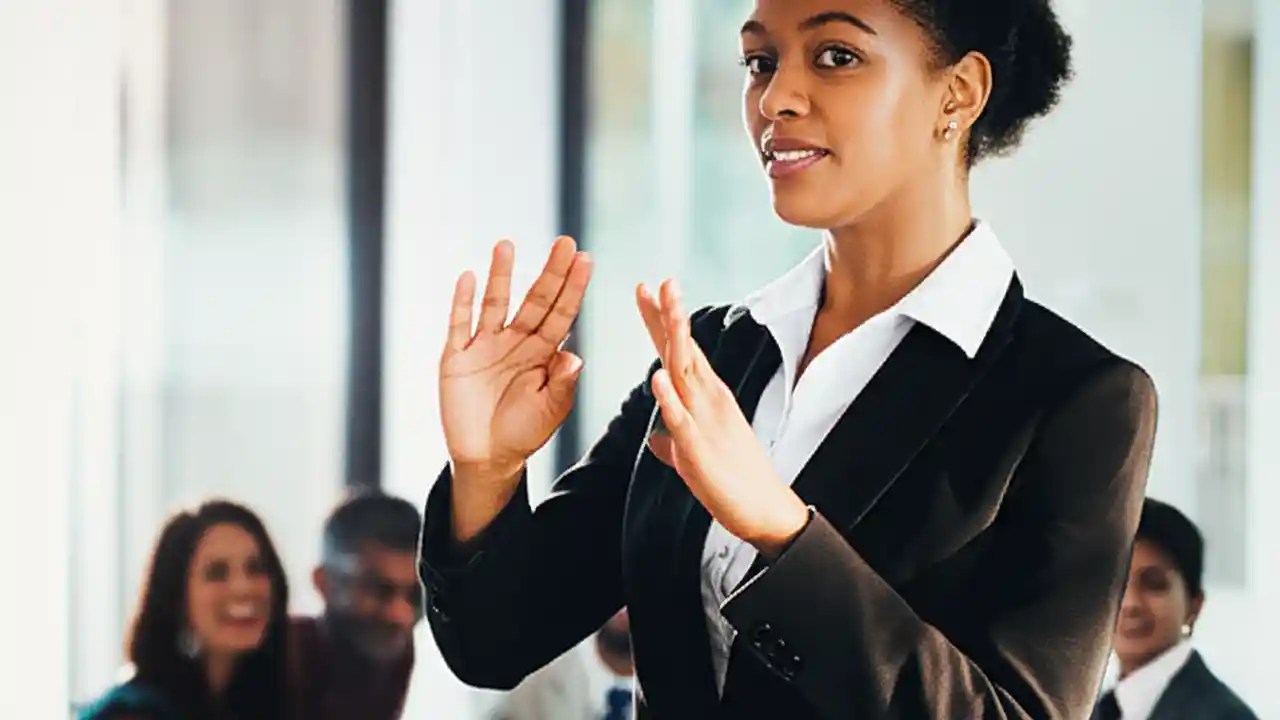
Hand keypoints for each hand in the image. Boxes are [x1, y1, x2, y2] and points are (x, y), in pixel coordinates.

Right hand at [440, 237, 591, 483]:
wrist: (485, 458)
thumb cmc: (522, 433)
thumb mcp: (550, 411)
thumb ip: (562, 384)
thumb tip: (574, 355)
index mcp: (543, 353)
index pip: (561, 313)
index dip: (572, 287)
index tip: (586, 259)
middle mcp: (516, 342)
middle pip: (535, 300)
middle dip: (550, 272)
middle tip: (565, 242)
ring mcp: (486, 346)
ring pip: (495, 303)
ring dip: (501, 275)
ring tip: (507, 245)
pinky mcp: (457, 357)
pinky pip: (460, 324)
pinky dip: (463, 302)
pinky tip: (469, 278)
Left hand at [636, 281, 808, 558]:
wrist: (765, 509)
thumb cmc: (732, 479)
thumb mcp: (696, 452)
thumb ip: (676, 438)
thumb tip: (657, 438)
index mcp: (707, 395)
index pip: (682, 349)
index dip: (663, 319)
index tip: (648, 287)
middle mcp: (708, 399)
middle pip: (683, 349)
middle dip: (670, 315)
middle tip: (660, 281)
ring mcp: (704, 420)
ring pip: (685, 372)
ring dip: (674, 339)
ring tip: (665, 306)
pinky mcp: (699, 448)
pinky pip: (680, 418)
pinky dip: (668, 397)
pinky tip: (656, 376)